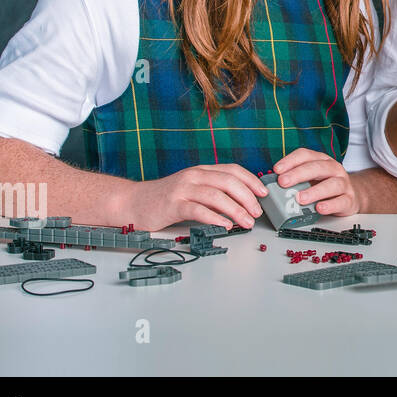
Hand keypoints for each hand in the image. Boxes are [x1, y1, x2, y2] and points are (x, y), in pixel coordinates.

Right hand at [124, 164, 267, 231]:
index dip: (251, 181)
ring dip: (236, 210)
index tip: (264, 193)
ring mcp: (183, 189)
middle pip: (229, 182)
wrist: (132, 203)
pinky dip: (215, 218)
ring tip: (246, 222)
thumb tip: (242, 202)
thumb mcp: (192, 189)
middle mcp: (194, 176)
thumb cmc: (166, 199)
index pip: (233, 170)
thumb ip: (213, 192)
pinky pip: (198, 210)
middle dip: (248, 197)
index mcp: (201, 171)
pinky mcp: (173, 204)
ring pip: (216, 196)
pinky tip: (225, 226)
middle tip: (257, 212)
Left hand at [272, 148, 359, 217]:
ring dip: (314, 191)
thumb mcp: (311, 178)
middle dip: (298, 174)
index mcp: (321, 160)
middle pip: (317, 167)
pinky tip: (320, 208)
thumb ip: (295, 179)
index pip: (306, 155)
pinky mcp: (349, 199)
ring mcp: (343, 183)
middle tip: (283, 182)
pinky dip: (330, 205)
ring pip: (331, 184)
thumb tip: (271, 184)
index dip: (290, 161)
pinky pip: (341, 201)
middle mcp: (333, 169)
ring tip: (300, 199)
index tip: (277, 169)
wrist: (351, 195)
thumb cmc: (325, 185)